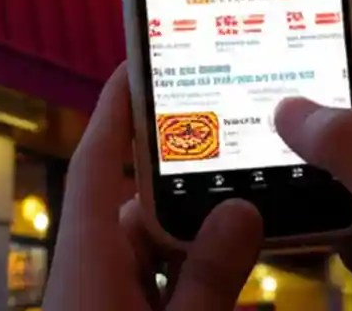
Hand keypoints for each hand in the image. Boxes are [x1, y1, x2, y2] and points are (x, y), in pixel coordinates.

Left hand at [45, 65, 263, 309]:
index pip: (95, 163)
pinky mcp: (110, 310)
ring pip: (155, 251)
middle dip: (191, 189)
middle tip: (245, 153)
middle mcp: (90, 266)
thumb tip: (242, 208)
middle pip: (142, 209)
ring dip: (198, 243)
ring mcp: (99, 293)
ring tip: (263, 215)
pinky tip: (235, 273)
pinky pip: (154, 282)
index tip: (137, 65)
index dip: (114, 110)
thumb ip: (208, 277)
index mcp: (88, 256)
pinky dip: (189, 276)